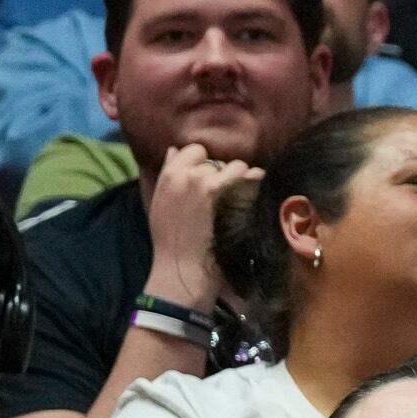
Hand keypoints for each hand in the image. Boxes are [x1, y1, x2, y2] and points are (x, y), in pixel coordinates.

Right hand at [144, 142, 257, 307]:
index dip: (204, 162)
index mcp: (168, 175)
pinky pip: (251, 175)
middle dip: (223, 174)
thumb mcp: (160, 203)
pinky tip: (253, 198)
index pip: (194, 149)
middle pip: (217, 160)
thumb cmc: (171, 240)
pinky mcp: (226, 194)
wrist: (182, 268)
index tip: (209, 180)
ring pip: (237, 166)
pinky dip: (256, 184)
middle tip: (224, 195)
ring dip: (241, 179)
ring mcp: (207, 183)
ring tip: (239, 198)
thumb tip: (174, 149)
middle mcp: (188, 174)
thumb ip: (168, 174)